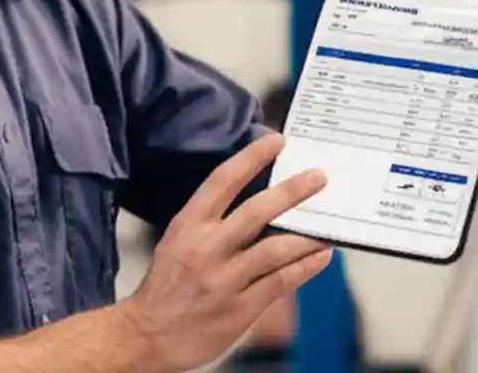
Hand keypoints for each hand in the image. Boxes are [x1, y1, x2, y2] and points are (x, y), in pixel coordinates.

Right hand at [117, 133, 332, 372]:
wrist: (147, 335)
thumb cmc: (165, 287)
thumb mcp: (178, 242)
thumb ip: (212, 223)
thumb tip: (257, 204)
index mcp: (188, 226)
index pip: (222, 181)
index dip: (251, 158)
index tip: (276, 142)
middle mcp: (206, 248)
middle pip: (257, 211)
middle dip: (292, 190)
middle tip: (319, 177)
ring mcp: (224, 279)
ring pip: (276, 249)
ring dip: (308, 235)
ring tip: (330, 226)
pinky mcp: (239, 308)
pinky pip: (281, 282)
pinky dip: (305, 266)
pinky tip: (320, 256)